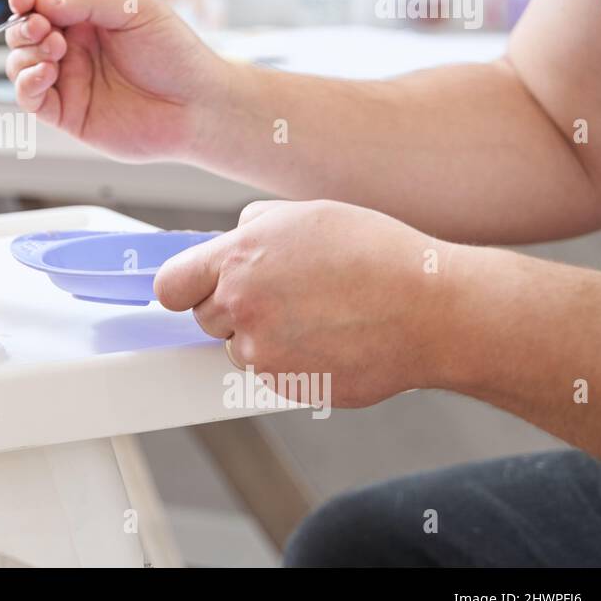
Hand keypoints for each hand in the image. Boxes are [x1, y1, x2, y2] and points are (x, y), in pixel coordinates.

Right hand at [4, 0, 222, 161]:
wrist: (197, 104)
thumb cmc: (175, 54)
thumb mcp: (135, 8)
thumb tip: (43, 1)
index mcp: (88, 18)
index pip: (42, 2)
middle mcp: (74, 49)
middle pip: (24, 32)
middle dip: (25, 26)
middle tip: (44, 28)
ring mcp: (69, 81)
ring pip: (20, 64)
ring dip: (27, 53)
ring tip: (55, 49)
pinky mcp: (68, 114)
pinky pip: (30, 98)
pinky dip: (26, 83)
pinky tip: (44, 73)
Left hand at [154, 199, 458, 407]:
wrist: (431, 310)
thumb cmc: (374, 254)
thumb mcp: (304, 215)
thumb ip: (251, 227)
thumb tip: (229, 241)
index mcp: (237, 261)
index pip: (169, 286)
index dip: (183, 286)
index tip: (195, 287)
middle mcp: (242, 309)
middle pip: (204, 318)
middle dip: (232, 308)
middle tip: (283, 294)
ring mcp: (264, 353)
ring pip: (240, 348)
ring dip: (264, 337)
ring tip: (317, 315)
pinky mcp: (288, 386)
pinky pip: (271, 374)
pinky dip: (292, 362)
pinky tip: (330, 338)